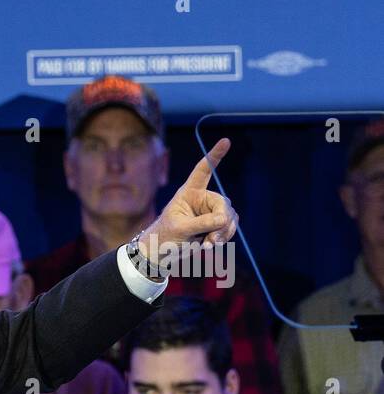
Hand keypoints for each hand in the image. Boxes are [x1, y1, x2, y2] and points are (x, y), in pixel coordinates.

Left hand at [141, 138, 238, 256]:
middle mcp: (202, 198)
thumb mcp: (180, 229)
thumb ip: (202, 223)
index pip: (203, 170)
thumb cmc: (164, 237)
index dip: (214, 156)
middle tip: (212, 239)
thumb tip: (225, 219)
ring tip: (208, 245)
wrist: (162, 253)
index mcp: (189, 192)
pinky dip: (224, 237)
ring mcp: (210, 211)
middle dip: (222, 222)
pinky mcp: (216, 224)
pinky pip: (230, 227)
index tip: (226, 141)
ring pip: (230, 217)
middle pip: (223, 203)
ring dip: (223, 232)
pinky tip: (212, 246)